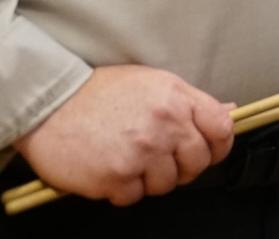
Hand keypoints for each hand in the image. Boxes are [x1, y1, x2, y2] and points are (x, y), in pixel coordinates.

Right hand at [16, 65, 234, 205]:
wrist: (49, 103)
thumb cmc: (99, 92)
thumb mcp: (152, 82)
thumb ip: (190, 101)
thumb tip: (229, 112)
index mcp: (176, 97)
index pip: (221, 129)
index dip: (217, 145)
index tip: (204, 150)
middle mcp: (164, 124)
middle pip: (197, 163)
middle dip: (180, 166)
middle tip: (155, 156)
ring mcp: (141, 152)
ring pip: (166, 184)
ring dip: (148, 178)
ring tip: (126, 157)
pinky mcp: (117, 177)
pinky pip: (134, 197)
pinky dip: (122, 189)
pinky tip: (108, 167)